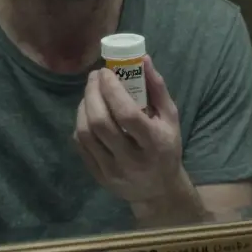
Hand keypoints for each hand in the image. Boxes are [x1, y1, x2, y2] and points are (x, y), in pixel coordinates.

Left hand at [73, 56, 186, 205]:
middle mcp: (131, 159)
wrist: (158, 191)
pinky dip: (80, 123)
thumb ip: (158, 89)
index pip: (127, 114)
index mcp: (154, 143)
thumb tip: (143, 59)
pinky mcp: (98, 176)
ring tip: (90, 92)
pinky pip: (81, 145)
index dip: (112, 90)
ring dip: (84, 106)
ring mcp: (112, 170)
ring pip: (86, 133)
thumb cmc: (167, 147)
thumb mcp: (171, 118)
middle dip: (93, 93)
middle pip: (101, 122)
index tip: (106, 72)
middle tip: (95, 77)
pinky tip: (87, 112)